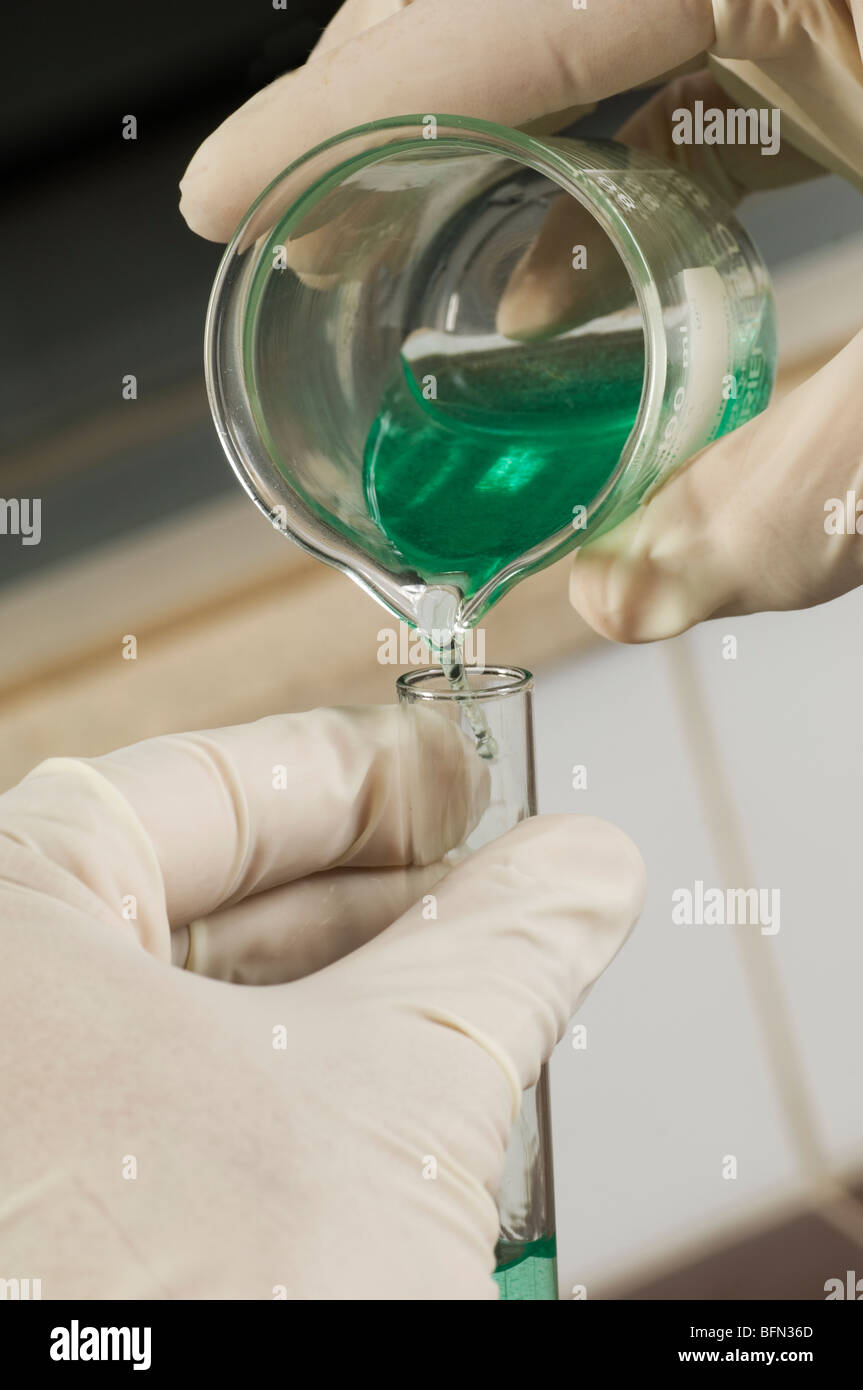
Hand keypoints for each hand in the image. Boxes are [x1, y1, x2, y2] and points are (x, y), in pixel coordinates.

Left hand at [0, 707, 643, 1297]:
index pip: (200, 786)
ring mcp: (25, 1121)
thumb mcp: (393, 1089)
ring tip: (478, 997)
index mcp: (4, 922)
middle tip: (496, 889)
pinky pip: (188, 1115)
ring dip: (356, 1004)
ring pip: (205, 1017)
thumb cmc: (188, 1299)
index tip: (455, 780)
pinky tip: (405, 1108)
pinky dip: (304, 1096)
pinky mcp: (62, 1215)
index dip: (352, 775)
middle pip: (206, 902)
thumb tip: (582, 867)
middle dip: (374, 898)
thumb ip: (500, 946)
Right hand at [179, 2, 862, 643]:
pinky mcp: (825, 26)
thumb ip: (803, 493)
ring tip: (414, 274)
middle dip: (383, 110)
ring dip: (479, 149)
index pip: (508, 4)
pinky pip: (665, 64)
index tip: (227, 191)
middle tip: (298, 221)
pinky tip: (564, 285)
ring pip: (575, 31)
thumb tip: (629, 598)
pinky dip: (590, 166)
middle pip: (510, 0)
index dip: (341, 104)